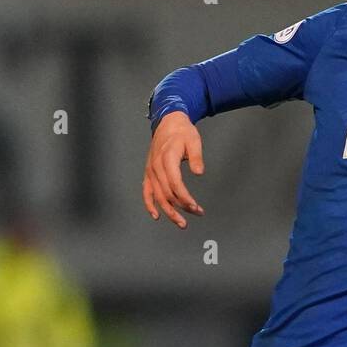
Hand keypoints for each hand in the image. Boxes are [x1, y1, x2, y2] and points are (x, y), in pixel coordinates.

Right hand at [142, 112, 205, 226]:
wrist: (168, 123)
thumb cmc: (182, 132)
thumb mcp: (194, 140)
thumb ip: (196, 157)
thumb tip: (199, 172)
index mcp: (166, 158)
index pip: (175, 184)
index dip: (185, 198)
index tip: (196, 207)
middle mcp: (156, 167)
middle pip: (167, 194)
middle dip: (182, 207)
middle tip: (197, 213)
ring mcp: (151, 171)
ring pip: (158, 197)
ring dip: (169, 212)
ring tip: (181, 223)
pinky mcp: (149, 174)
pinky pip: (147, 192)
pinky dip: (150, 205)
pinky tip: (157, 216)